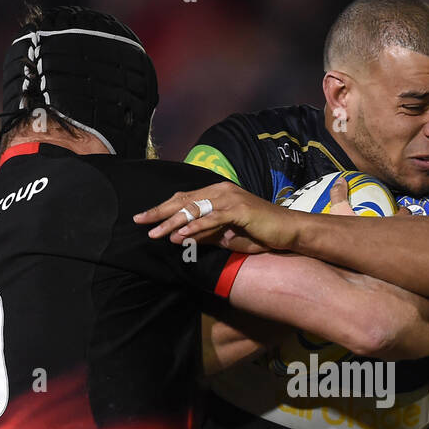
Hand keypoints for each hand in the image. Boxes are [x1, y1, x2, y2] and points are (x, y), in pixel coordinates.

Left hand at [133, 180, 301, 254]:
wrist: (288, 231)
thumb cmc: (261, 234)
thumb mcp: (228, 236)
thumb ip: (206, 234)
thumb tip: (181, 237)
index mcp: (218, 193)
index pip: (185, 199)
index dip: (163, 208)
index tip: (145, 218)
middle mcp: (221, 191)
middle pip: (184, 200)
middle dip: (160, 212)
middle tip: (139, 221)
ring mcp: (230, 198)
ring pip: (194, 209)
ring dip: (172, 222)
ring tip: (155, 233)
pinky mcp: (238, 210)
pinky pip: (210, 219)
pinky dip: (194, 228)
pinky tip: (180, 236)